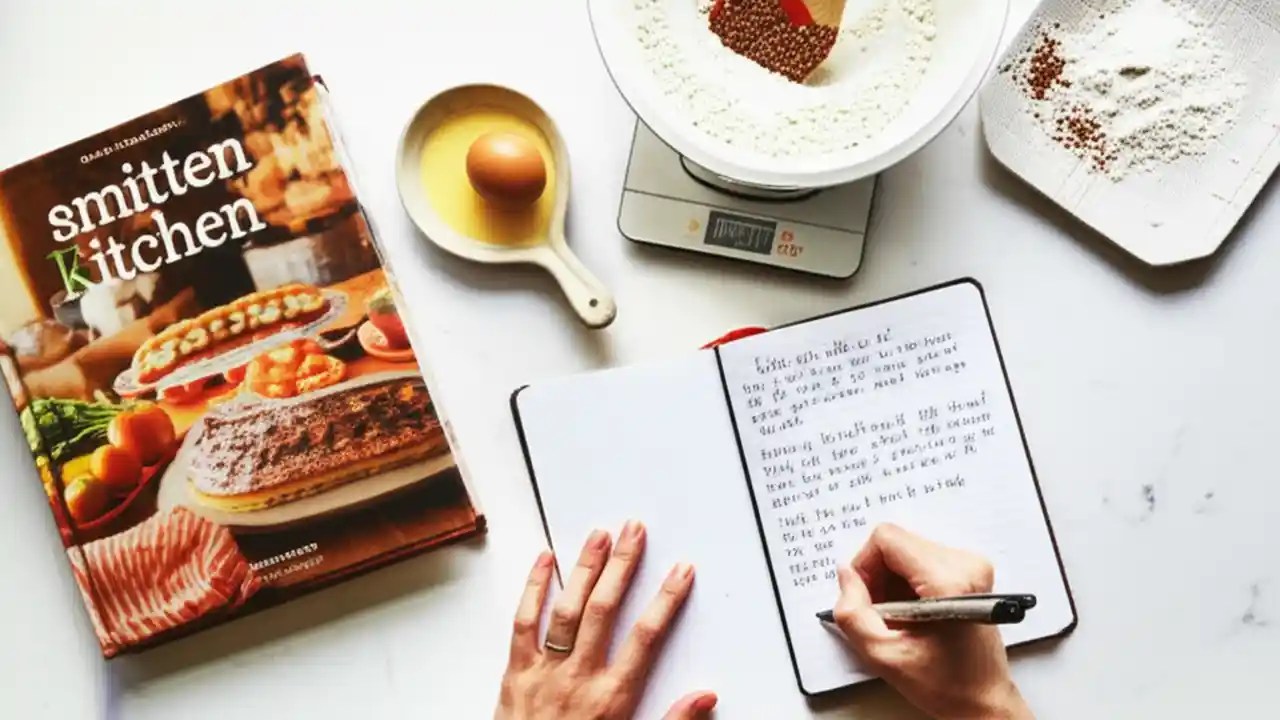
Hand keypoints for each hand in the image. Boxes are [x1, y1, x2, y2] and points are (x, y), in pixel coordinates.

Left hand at [496, 521, 716, 719]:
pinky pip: (523, 623)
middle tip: (635, 529)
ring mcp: (544, 672)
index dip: (666, 600)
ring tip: (599, 534)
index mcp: (612, 698)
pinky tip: (544, 560)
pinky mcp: (515, 673)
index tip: (682, 570)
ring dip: (584, 568)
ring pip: (566, 609)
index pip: (646, 637)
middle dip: (623, 565)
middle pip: (605, 609)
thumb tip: (707, 695)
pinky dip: (533, 589)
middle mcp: (579, 678)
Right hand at [832, 524, 1033, 719]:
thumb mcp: (884, 656)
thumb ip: (853, 613)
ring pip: (906, 550)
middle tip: (880, 614)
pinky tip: (910, 613)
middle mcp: (966, 565)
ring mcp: (971, 566)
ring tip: (897, 618)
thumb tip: (846, 576)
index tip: (864, 597)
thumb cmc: (947, 685)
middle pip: (896, 543)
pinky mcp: (970, 572)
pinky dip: (906, 583)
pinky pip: (921, 559)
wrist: (983, 700)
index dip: (864, 565)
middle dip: (877, 576)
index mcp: (949, 581)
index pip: (887, 539)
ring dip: (891, 581)